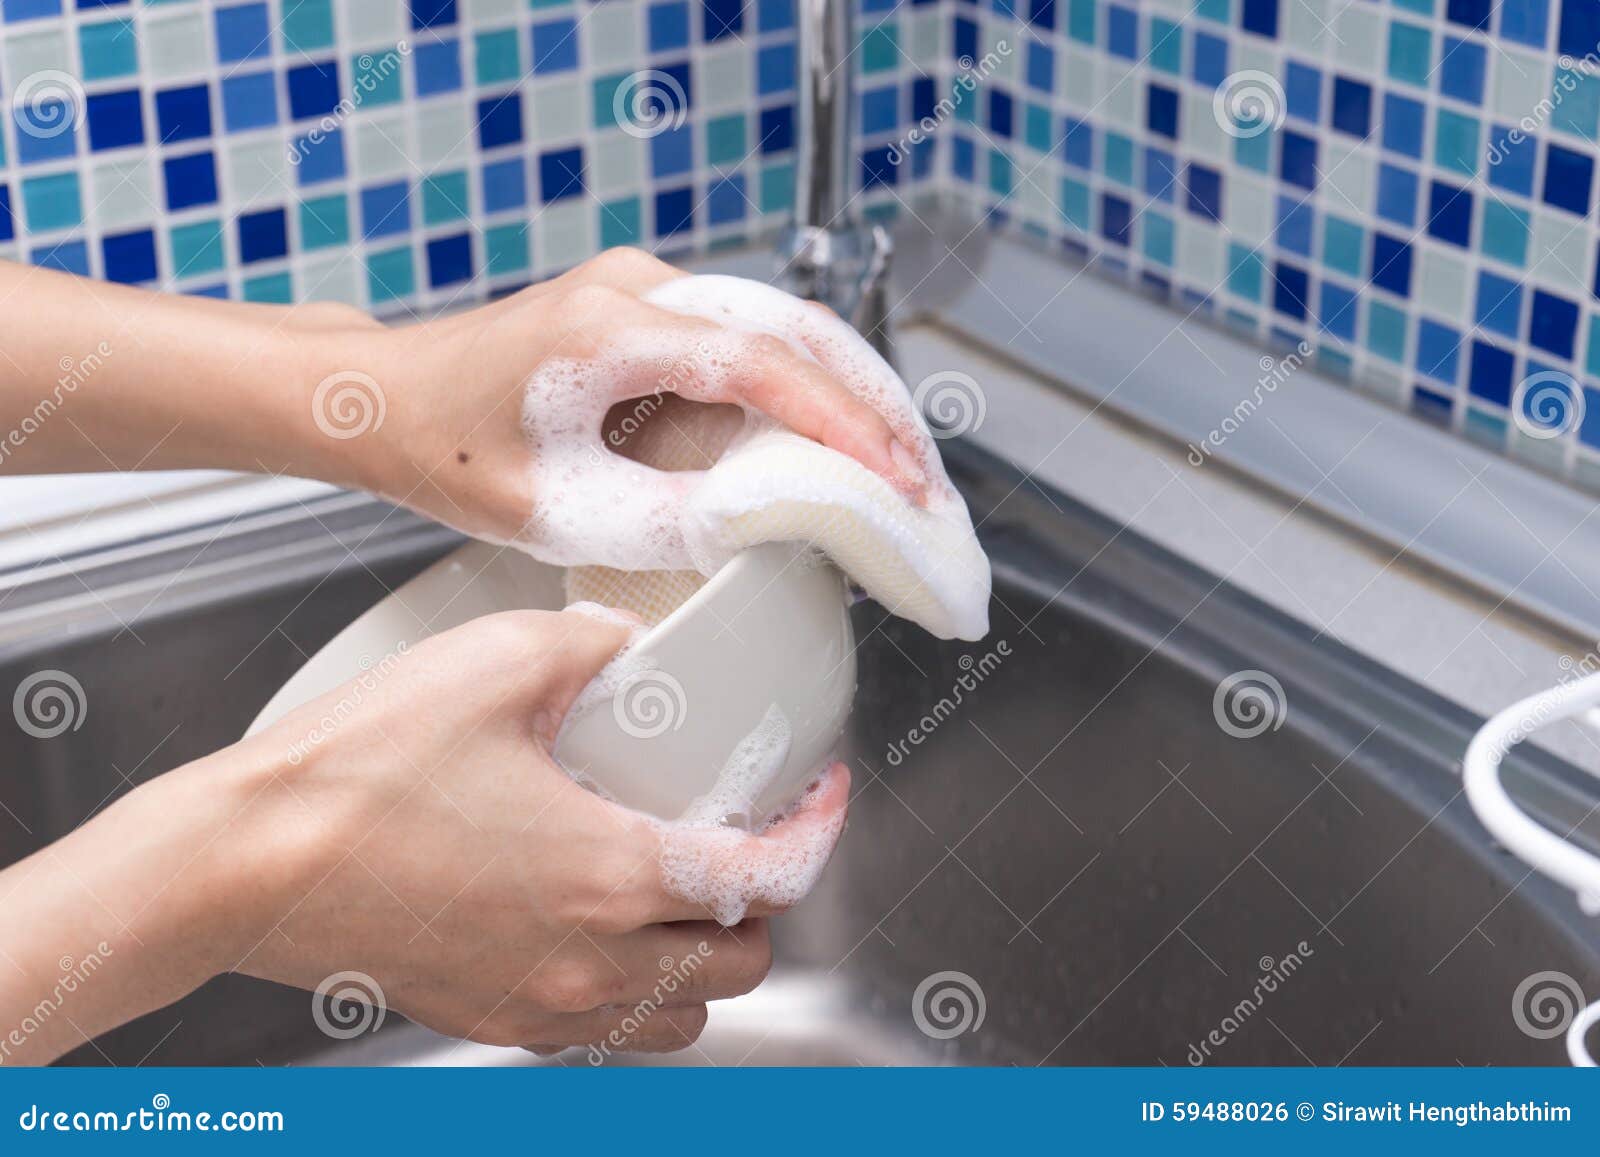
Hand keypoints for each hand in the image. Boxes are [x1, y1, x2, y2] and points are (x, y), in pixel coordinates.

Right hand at [0, 609, 849, 1061]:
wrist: (243, 862)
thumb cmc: (358, 771)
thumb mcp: (499, 661)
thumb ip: (592, 644)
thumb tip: (630, 643)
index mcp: (613, 874)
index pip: (772, 880)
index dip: (818, 832)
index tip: (819, 798)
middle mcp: (591, 959)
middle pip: (739, 967)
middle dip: (762, 909)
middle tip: (742, 844)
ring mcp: (540, 1002)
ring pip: (676, 1017)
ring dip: (698, 961)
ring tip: (674, 893)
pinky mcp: (487, 1018)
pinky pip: (598, 1030)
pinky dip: (626, 989)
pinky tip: (590, 923)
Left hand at [337, 248, 927, 555]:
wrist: (383, 400)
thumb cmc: (448, 449)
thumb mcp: (555, 511)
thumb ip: (665, 520)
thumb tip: (763, 527)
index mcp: (610, 328)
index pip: (763, 364)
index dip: (844, 424)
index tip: (899, 479)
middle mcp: (638, 286)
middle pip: (797, 326)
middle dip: (875, 402)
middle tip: (926, 479)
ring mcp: (645, 288)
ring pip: (783, 324)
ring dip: (849, 390)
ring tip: (900, 464)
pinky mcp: (649, 310)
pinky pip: (750, 337)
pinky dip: (805, 385)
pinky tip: (834, 435)